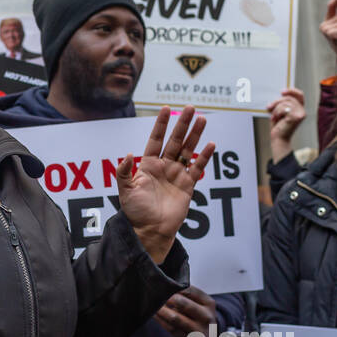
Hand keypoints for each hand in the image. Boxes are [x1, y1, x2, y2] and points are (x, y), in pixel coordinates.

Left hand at [116, 106, 216, 264]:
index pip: (155, 140)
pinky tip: (211, 144)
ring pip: (188, 150)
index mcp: (148, 165)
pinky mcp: (187, 185)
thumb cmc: (135, 211)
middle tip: (190, 107)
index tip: (166, 109)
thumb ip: (124, 172)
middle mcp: (163, 166)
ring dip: (195, 135)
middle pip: (175, 141)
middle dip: (182, 124)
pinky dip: (204, 157)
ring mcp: (176, 174)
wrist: (150, 230)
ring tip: (202, 119)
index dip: (161, 125)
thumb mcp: (124, 190)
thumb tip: (128, 154)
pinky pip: (197, 168)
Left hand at [155, 286, 217, 336]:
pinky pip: (171, 329)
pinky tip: (154, 314)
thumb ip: (187, 295)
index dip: (174, 287)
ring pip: (175, 318)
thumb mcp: (199, 305)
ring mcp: (198, 330)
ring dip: (161, 310)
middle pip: (183, 304)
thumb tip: (166, 283)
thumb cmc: (197, 317)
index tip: (163, 284)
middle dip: (167, 298)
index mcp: (209, 303)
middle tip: (156, 293)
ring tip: (154, 304)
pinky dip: (161, 320)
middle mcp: (206, 317)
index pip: (190, 290)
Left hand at [267, 87, 306, 160]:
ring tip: (274, 116)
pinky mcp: (296, 117)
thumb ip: (282, 104)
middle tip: (269, 107)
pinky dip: (276, 112)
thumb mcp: (280, 112)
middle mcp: (302, 111)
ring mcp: (300, 114)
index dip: (292, 91)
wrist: (278, 139)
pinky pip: (284, 108)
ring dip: (276, 109)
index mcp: (300, 109)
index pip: (300, 95)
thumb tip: (279, 95)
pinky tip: (275, 119)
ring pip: (286, 102)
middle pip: (289, 98)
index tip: (282, 91)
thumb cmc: (278, 126)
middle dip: (277, 101)